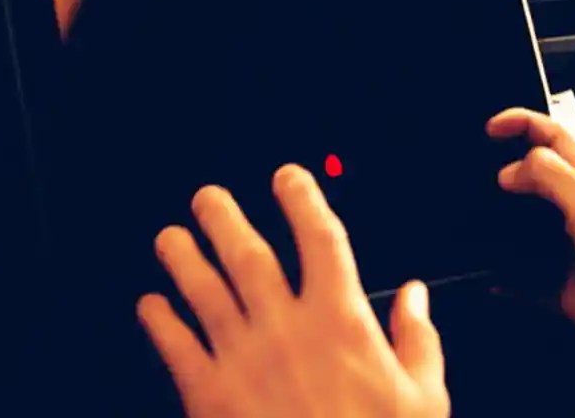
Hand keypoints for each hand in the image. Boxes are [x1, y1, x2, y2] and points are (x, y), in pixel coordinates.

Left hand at [138, 166, 449, 417]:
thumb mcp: (424, 399)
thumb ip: (417, 340)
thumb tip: (415, 296)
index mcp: (340, 322)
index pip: (319, 239)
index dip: (302, 199)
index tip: (288, 179)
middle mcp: (285, 329)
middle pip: (246, 254)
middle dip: (222, 218)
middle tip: (207, 198)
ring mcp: (242, 360)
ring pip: (202, 290)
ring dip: (182, 258)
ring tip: (170, 237)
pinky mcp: (207, 395)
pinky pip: (174, 346)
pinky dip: (157, 320)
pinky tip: (150, 305)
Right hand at [487, 108, 574, 353]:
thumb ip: (548, 176)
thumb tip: (509, 170)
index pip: (551, 134)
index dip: (520, 121)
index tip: (491, 127)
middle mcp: (574, 208)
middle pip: (533, 174)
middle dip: (503, 167)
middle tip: (476, 168)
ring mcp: (565, 243)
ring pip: (521, 223)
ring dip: (497, 222)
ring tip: (474, 218)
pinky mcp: (557, 278)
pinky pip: (519, 274)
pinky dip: (501, 275)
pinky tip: (490, 277)